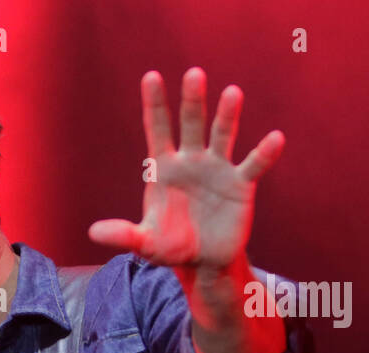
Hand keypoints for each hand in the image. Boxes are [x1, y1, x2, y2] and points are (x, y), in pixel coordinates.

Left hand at [88, 67, 283, 282]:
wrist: (204, 261)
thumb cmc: (170, 246)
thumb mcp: (145, 243)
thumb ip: (124, 235)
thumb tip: (94, 232)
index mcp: (163, 168)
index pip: (156, 129)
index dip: (154, 104)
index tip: (151, 76)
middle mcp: (191, 161)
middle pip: (191, 125)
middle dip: (192, 101)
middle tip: (194, 75)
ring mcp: (217, 169)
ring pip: (222, 136)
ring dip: (227, 116)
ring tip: (232, 93)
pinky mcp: (240, 185)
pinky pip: (253, 165)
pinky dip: (264, 154)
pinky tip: (274, 139)